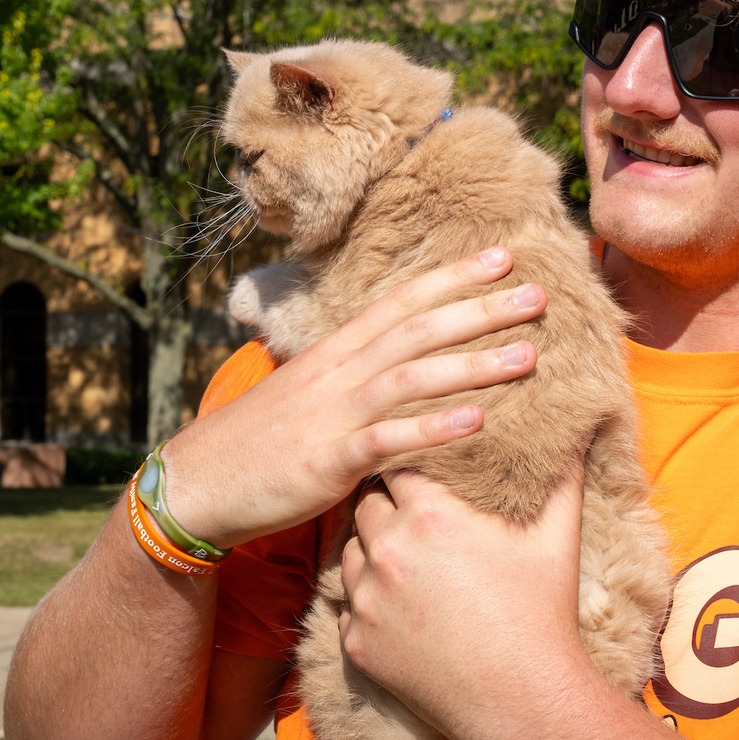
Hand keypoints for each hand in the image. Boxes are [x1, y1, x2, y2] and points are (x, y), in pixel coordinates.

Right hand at [162, 249, 544, 547]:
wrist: (199, 483)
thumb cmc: (262, 440)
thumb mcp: (310, 393)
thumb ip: (355, 375)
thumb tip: (401, 362)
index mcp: (336, 352)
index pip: (402, 301)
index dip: (454, 277)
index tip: (503, 257)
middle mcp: (339, 372)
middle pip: (419, 330)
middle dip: (481, 309)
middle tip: (539, 294)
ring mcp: (334, 414)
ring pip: (412, 377)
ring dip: (473, 363)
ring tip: (528, 356)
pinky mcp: (330, 460)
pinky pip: (389, 440)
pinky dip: (434, 427)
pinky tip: (477, 421)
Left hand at [336, 465, 589, 739]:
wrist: (523, 701)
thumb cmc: (542, 613)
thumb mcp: (558, 535)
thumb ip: (562, 473)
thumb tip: (578, 431)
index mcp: (429, 514)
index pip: (396, 465)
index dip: (410, 468)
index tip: (425, 476)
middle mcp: (387, 549)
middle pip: (367, 505)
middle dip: (388, 507)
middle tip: (415, 518)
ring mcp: (366, 599)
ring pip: (349, 554)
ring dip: (371, 552)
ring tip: (405, 563)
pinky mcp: (357, 643)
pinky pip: (348, 607)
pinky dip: (368, 603)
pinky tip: (401, 610)